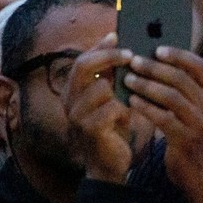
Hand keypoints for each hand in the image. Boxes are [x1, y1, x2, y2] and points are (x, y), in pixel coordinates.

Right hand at [63, 36, 135, 182]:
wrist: (110, 167)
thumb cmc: (113, 130)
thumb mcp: (112, 100)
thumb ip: (112, 79)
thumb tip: (122, 47)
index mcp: (74, 92)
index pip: (82, 60)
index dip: (99, 47)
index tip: (117, 35)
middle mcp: (69, 101)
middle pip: (83, 66)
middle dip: (109, 57)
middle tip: (132, 55)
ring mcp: (76, 116)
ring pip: (100, 88)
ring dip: (121, 90)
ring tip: (133, 98)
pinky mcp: (89, 130)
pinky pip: (110, 109)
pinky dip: (124, 109)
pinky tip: (128, 117)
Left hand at [121, 46, 202, 202]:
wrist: (199, 172)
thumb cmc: (190, 135)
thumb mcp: (195, 109)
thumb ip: (184, 88)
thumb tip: (155, 61)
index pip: (199, 65)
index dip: (178, 54)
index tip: (157, 49)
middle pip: (181, 78)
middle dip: (155, 67)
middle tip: (134, 61)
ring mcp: (199, 123)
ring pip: (171, 96)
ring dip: (147, 85)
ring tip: (129, 79)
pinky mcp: (186, 139)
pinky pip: (163, 117)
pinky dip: (145, 107)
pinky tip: (132, 101)